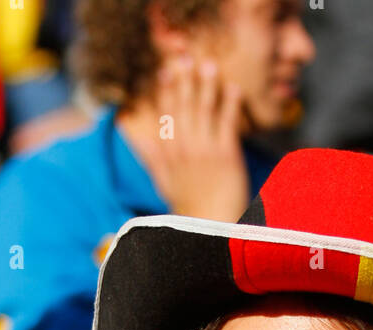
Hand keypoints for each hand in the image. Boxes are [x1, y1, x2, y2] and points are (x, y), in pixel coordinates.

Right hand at [151, 56, 249, 221]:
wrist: (208, 229)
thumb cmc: (188, 208)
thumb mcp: (163, 183)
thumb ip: (152, 158)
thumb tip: (139, 138)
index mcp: (170, 154)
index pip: (165, 116)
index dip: (165, 92)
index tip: (166, 71)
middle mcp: (184, 149)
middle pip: (183, 107)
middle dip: (184, 81)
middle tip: (186, 58)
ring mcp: (204, 150)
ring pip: (203, 110)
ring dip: (206, 85)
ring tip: (208, 65)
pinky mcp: (225, 155)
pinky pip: (227, 122)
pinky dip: (229, 103)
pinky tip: (233, 87)